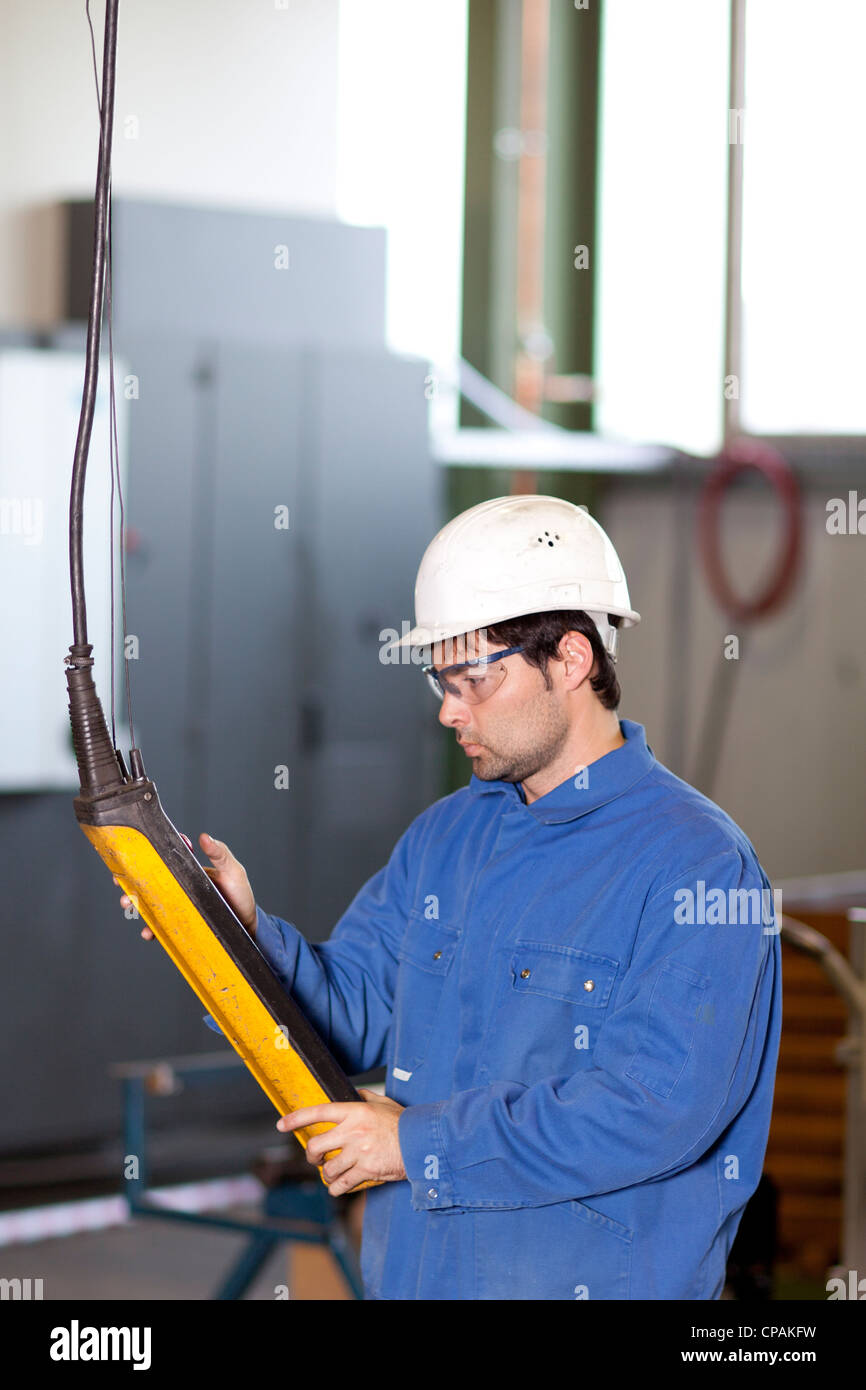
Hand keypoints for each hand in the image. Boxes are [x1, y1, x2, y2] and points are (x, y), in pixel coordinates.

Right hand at [114, 832, 257, 937]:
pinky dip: (151, 929)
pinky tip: (148, 932)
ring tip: (129, 905)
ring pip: (149, 903)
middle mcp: (179, 887)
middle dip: (131, 883)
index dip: (145, 858)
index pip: (163, 860)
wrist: (247, 927)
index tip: (131, 856)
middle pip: (149, 882)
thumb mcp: (233, 871)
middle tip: (122, 884)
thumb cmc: (241, 895)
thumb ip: (220, 853)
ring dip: (135, 904)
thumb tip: (204, 836)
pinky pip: (160, 926)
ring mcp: (178, 906)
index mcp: (188, 870)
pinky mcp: (179, 925)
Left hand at [278, 1088, 406, 1195]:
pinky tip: (338, 1186)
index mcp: (355, 1111)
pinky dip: (336, 1188)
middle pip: (316, 1146)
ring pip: (327, 1169)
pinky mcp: (366, 1171)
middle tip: (316, 1158)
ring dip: (326, 1174)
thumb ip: (366, 1097)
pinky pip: (341, 1184)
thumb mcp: (384, 1103)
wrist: (422, 1143)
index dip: (296, 1118)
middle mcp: (353, 1131)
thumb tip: (353, 1092)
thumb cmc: (404, 1123)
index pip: (318, 1112)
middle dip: (311, 1155)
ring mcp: (358, 1152)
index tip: (281, 1124)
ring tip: (332, 1173)